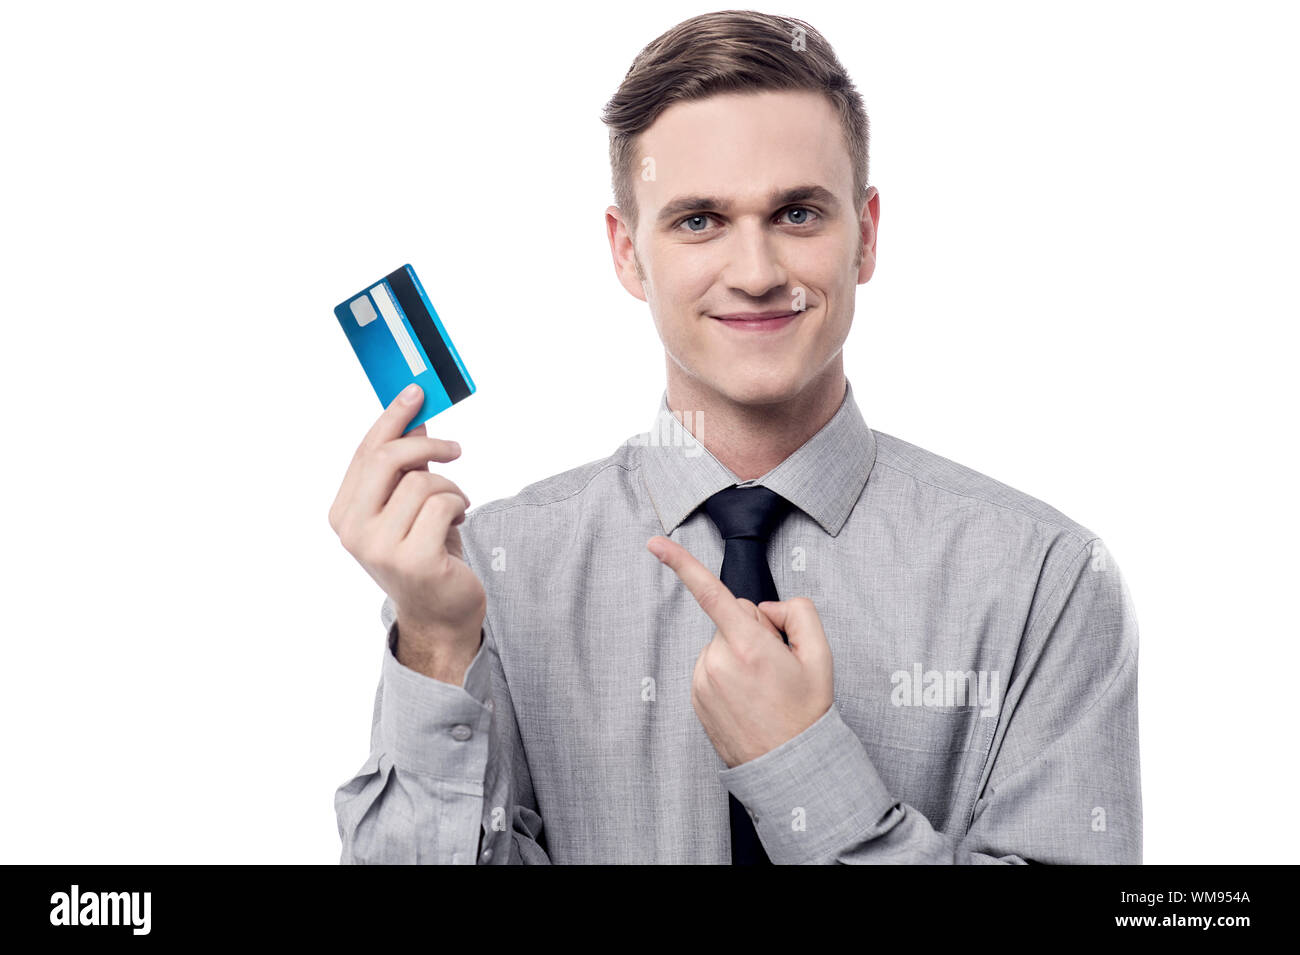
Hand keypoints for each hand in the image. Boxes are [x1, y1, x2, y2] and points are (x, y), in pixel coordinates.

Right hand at [329, 384, 484, 683]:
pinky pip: (442, 504)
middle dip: (427, 445)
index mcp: (344, 514)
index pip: (365, 452)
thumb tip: (413, 420)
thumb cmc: (427, 554)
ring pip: (423, 482)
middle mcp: (353, 530)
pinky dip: (458, 506)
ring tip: (454, 508)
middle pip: (388, 458)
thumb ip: (404, 468)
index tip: (416, 392)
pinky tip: (457, 523)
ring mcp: (379, 547)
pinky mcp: (412, 559)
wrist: (441, 615)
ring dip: (451, 488)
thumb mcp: (409, 506)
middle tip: (455, 447)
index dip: (391, 417)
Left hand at [647, 535, 833, 767]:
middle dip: (753, 630)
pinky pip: (712, 667)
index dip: (681, 563)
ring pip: (721, 644)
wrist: (790, 766)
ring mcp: (703, 681)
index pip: (711, 593)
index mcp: (748, 646)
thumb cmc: (806, 713)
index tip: (655, 543)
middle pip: (732, 618)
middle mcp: (718, 662)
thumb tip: (767, 609)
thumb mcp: (821, 656)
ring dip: (740, 655)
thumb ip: (798, 613)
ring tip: (764, 687)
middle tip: (776, 665)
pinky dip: (729, 674)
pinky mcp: (696, 697)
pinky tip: (749, 697)